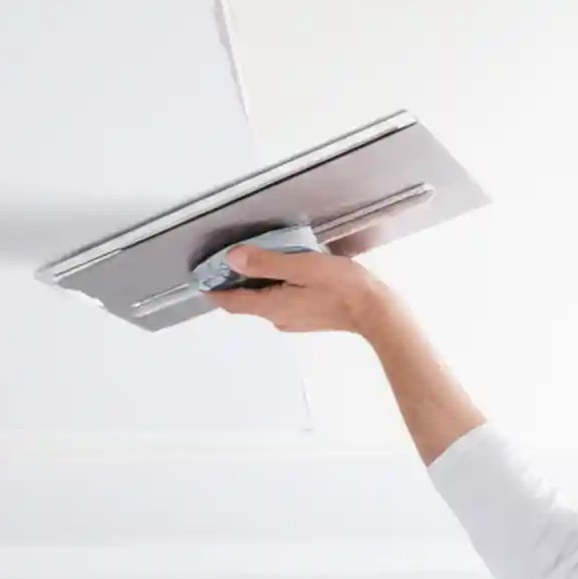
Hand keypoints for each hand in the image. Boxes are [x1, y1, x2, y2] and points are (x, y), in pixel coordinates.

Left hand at [207, 245, 392, 334]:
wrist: (375, 310)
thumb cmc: (342, 287)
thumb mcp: (299, 266)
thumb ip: (265, 262)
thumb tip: (233, 258)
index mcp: (271, 306)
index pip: (231, 302)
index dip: (214, 290)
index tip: (202, 279)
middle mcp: (278, 317)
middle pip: (246, 301)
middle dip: (236, 282)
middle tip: (230, 260)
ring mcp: (293, 319)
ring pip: (265, 300)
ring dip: (258, 283)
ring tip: (261, 259)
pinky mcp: (307, 317)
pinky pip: (282, 301)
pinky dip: (276, 287)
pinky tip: (289, 272)